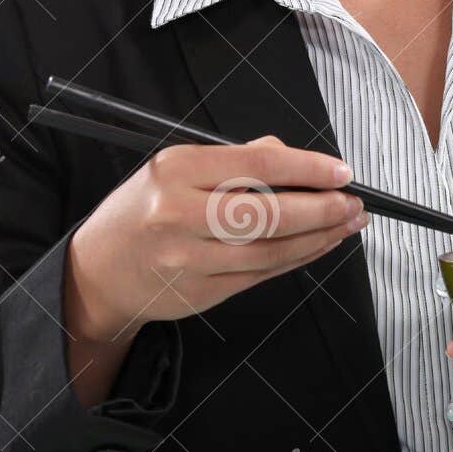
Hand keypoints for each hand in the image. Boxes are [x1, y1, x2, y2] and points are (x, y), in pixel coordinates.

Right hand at [63, 134, 367, 406]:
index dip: (308, 168)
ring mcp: (189, 260)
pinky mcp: (202, 293)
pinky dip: (298, 259)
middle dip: (322, 208)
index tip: (341, 171)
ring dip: (318, 238)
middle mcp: (179, 214)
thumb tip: (294, 158)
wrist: (98, 270)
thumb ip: (235, 160)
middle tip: (354, 203)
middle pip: (268, 212)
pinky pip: (262, 274)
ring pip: (271, 250)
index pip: (257, 164)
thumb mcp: (176, 168)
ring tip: (347, 224)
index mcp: (175, 171)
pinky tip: (319, 245)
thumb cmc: (145, 209)